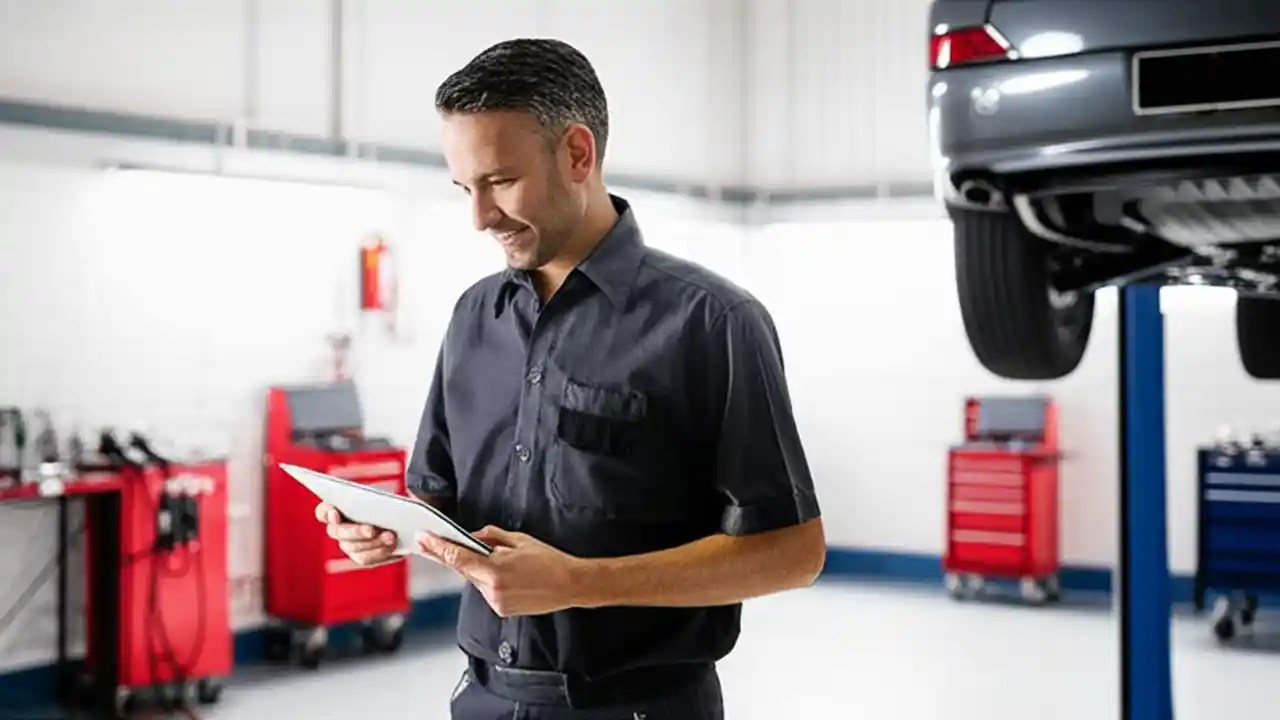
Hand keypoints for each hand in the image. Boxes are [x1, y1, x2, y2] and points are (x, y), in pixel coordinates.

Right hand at [314, 502, 399, 567]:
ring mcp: (348, 545)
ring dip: (373, 544)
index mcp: (334, 509)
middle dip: (356, 531)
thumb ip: (372, 498)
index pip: (322, 512)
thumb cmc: (382, 501)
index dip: (326, 513)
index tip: (335, 513)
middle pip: (338, 533)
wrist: (396, 517)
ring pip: (354, 550)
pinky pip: (369, 559)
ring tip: (390, 537)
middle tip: (371, 530)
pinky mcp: (362, 556)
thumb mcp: (378, 496)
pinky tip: (394, 547)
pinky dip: (382, 553)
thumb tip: (381, 505)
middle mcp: (337, 530)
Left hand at [415, 527, 585, 617]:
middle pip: (463, 570)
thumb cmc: (549, 560)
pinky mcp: (501, 610)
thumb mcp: (518, 540)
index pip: (458, 558)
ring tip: (499, 560)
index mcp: (495, 569)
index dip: (437, 548)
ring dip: (477, 569)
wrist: (570, 584)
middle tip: (430, 543)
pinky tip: (508, 575)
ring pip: (475, 580)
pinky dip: (489, 580)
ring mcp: (496, 602)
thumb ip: (491, 538)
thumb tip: (472, 538)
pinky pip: (487, 590)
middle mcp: (492, 589)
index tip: (424, 539)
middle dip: (451, 556)